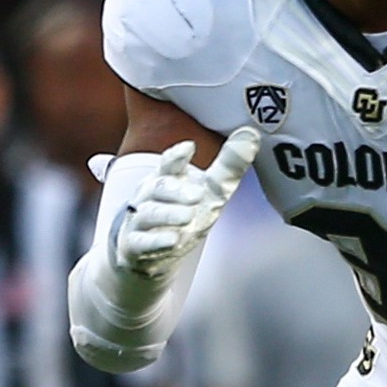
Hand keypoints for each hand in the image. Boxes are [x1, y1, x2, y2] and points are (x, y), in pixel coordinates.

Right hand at [114, 129, 260, 277]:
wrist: (150, 251)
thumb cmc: (181, 213)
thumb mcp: (210, 191)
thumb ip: (229, 166)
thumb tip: (251, 134)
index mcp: (168, 177)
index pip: (169, 162)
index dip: (177, 155)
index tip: (189, 147)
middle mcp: (150, 195)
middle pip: (159, 187)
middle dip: (176, 190)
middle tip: (198, 195)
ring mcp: (141, 221)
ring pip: (149, 212)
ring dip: (168, 214)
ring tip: (188, 216)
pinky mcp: (135, 245)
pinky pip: (141, 242)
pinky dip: (156, 241)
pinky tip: (171, 241)